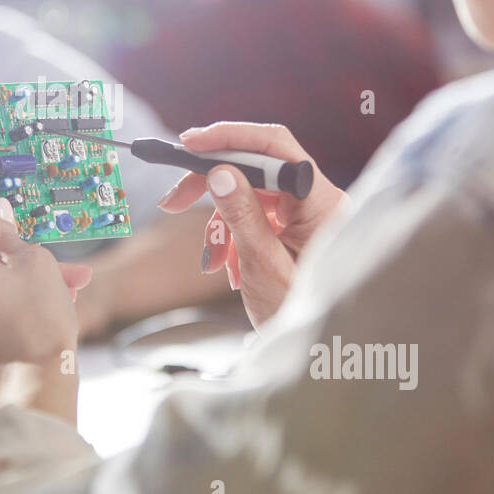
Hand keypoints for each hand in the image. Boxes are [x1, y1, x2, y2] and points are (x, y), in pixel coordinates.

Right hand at [159, 122, 346, 329]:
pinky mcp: (294, 231)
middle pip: (256, 168)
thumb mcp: (263, 264)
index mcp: (321, 202)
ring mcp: (306, 216)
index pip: (275, 147)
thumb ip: (242, 215)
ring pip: (249, 194)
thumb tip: (220, 173)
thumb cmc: (298, 314)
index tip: (190, 144)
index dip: (230, 138)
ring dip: (221, 222)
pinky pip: (254, 217)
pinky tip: (228, 266)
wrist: (319, 355)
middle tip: (173, 200)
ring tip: (214, 259)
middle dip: (213, 184)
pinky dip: (232, 236)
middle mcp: (317, 201)